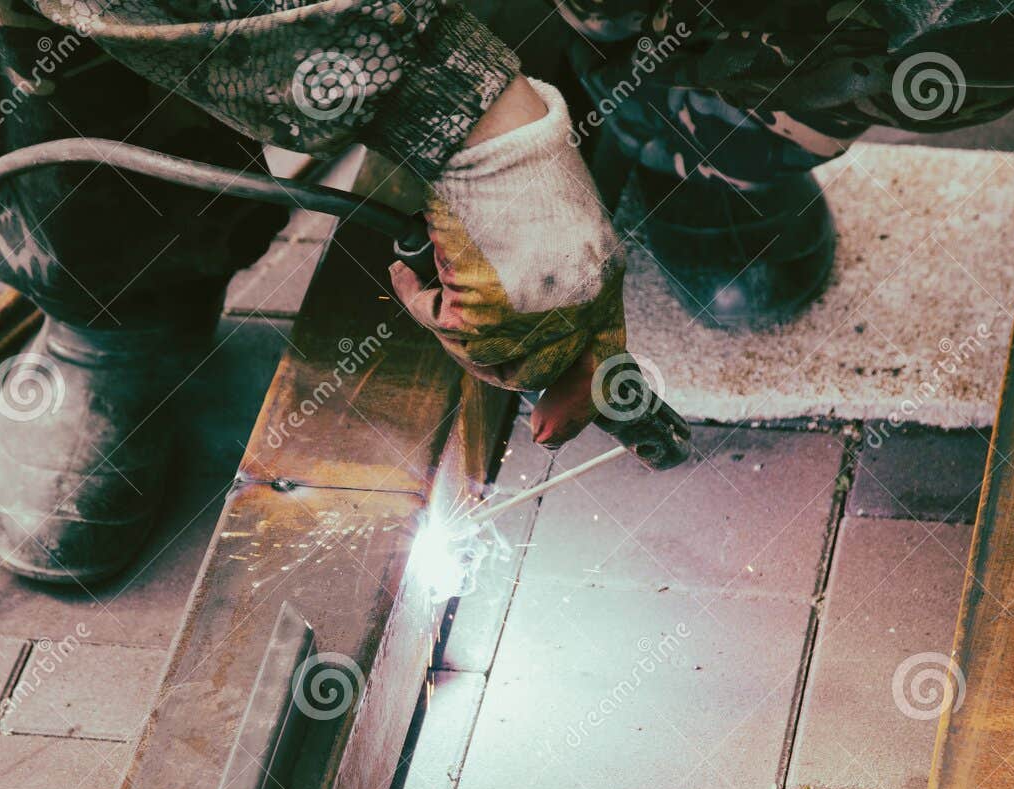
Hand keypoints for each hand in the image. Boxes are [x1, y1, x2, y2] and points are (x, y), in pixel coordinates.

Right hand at [389, 77, 626, 449]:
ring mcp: (527, 315)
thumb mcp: (570, 232)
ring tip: (439, 277)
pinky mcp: (477, 311)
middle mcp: (572, 308)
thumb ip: (565, 289)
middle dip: (493, 353)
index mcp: (603, 285)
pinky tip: (410, 269)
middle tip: (463, 322)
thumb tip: (536, 345)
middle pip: (529, 370)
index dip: (575, 407)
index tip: (549, 431)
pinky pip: (436, 323)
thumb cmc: (522, 167)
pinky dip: (417, 296)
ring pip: (479, 356)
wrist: (492, 133)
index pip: (600, 367)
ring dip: (452, 323)